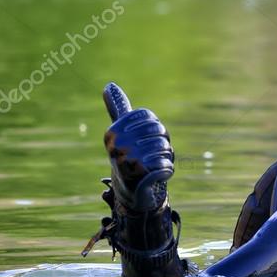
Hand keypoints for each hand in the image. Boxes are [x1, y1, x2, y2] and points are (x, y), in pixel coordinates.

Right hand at [103, 83, 173, 211]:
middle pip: (159, 132)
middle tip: (149, 156)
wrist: (130, 191)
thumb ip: (118, 108)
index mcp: (113, 132)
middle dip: (162, 144)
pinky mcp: (140, 177)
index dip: (155, 129)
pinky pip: (167, 166)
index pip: (149, 118)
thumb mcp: (124, 132)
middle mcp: (117, 145)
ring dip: (164, 159)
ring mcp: (127, 161)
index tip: (144, 139)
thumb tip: (109, 85)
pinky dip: (167, 171)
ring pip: (165, 149)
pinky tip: (155, 177)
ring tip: (151, 167)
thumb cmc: (131, 157)